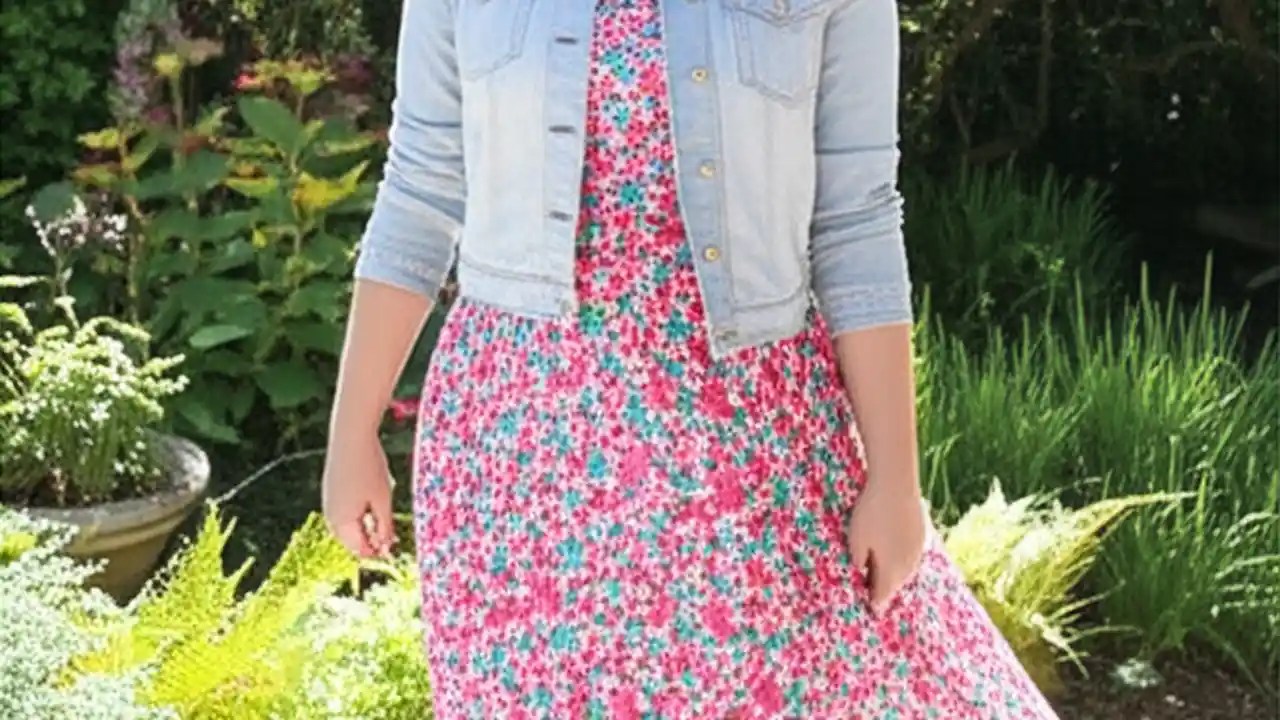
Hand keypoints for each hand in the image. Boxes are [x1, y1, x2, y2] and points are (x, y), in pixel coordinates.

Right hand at [321, 432, 396, 558]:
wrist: (351, 437)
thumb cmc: (370, 469)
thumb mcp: (383, 500)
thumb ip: (384, 526)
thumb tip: (385, 547)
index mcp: (342, 523)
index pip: (360, 549)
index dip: (378, 551)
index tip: (394, 545)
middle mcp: (330, 516)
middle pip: (351, 539)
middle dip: (371, 539)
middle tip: (391, 532)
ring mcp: (328, 502)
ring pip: (347, 525)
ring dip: (365, 526)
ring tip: (383, 515)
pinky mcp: (330, 490)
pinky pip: (343, 510)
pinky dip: (358, 513)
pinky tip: (371, 501)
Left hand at [845, 480, 927, 615]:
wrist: (896, 484)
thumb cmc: (871, 514)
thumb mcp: (856, 541)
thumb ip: (858, 563)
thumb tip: (860, 578)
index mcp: (890, 571)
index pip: (881, 596)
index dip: (873, 604)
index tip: (867, 610)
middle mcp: (907, 566)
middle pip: (895, 586)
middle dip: (884, 592)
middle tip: (873, 596)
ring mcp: (917, 551)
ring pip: (905, 572)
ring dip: (894, 576)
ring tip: (884, 578)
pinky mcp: (922, 536)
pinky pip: (911, 557)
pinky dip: (902, 561)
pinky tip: (896, 554)